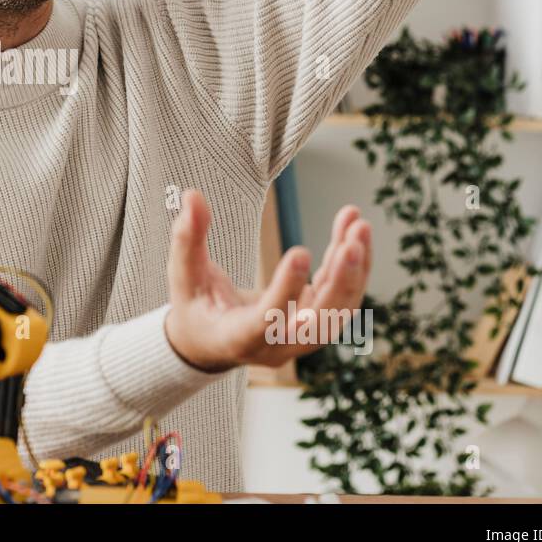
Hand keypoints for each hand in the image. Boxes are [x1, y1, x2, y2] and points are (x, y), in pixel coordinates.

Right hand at [164, 190, 370, 372]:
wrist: (210, 342)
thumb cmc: (194, 307)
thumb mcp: (183, 274)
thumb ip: (187, 237)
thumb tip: (192, 195)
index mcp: (238, 338)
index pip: (267, 320)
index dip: (286, 290)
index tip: (301, 251)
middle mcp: (276, 346)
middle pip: (318, 324)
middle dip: (340, 282)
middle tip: (353, 241)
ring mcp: (300, 340)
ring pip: (338, 311)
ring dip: (354, 270)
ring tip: (358, 224)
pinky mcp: (315, 323)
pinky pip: (342, 298)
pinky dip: (350, 266)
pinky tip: (352, 229)